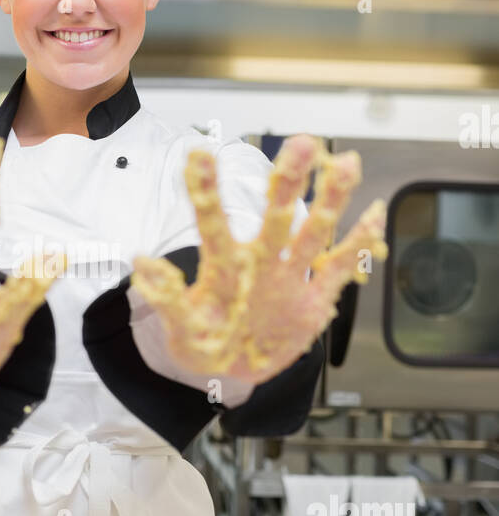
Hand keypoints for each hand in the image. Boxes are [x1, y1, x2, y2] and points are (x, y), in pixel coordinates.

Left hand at [131, 134, 387, 387]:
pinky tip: (374, 214)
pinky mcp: (314, 301)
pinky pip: (339, 269)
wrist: (232, 371)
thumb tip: (141, 263)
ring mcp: (289, 278)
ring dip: (331, 200)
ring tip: (346, 164)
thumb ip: (166, 299)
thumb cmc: (204, 343)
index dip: (207, 191)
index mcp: (224, 268)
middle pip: (277, 217)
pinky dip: (358, 244)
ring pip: (314, 233)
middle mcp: (260, 263)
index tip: (199, 154)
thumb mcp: (180, 328)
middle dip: (289, 182)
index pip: (213, 223)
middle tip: (303, 143)